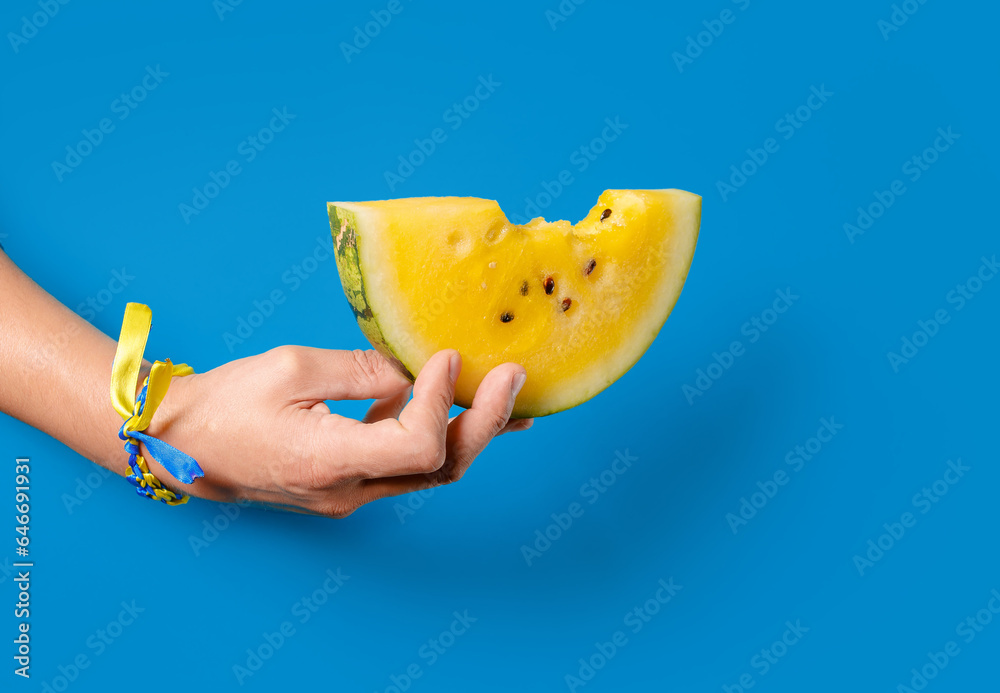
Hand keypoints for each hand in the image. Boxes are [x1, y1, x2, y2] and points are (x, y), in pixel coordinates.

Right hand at [143, 347, 530, 516]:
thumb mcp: (293, 368)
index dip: (443, 399)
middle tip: (514, 378)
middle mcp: (347, 490)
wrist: (182, 446)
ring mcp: (350, 495)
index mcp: (329, 462)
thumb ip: (363, 369)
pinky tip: (448, 401)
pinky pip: (405, 465)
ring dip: (469, 430)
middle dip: (485, 421)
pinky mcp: (348, 485)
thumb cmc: (225, 404)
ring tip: (505, 393)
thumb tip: (417, 366)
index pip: (419, 445)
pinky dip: (433, 432)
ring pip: (429, 471)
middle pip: (440, 466)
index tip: (444, 357)